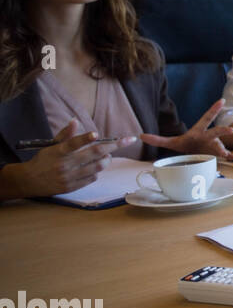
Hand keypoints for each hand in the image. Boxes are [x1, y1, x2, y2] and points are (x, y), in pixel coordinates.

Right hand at [9, 120, 134, 196]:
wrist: (30, 181)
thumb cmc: (44, 159)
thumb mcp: (52, 145)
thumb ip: (66, 134)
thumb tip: (75, 120)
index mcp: (58, 152)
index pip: (73, 144)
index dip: (85, 138)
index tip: (96, 134)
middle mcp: (64, 165)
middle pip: (94, 154)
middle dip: (113, 146)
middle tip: (126, 141)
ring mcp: (69, 177)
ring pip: (98, 167)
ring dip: (107, 159)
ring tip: (106, 155)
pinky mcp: (72, 187)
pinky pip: (93, 178)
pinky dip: (98, 171)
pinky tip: (95, 166)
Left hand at [141, 99, 232, 158]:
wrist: (197, 153)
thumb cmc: (187, 145)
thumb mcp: (171, 142)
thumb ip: (157, 139)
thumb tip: (140, 135)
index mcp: (198, 131)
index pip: (206, 118)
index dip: (213, 110)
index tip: (222, 101)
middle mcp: (208, 137)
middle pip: (215, 132)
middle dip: (222, 130)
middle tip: (231, 130)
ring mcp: (214, 146)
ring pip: (219, 147)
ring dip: (223, 150)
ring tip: (227, 154)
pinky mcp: (216, 155)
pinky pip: (224, 156)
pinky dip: (230, 156)